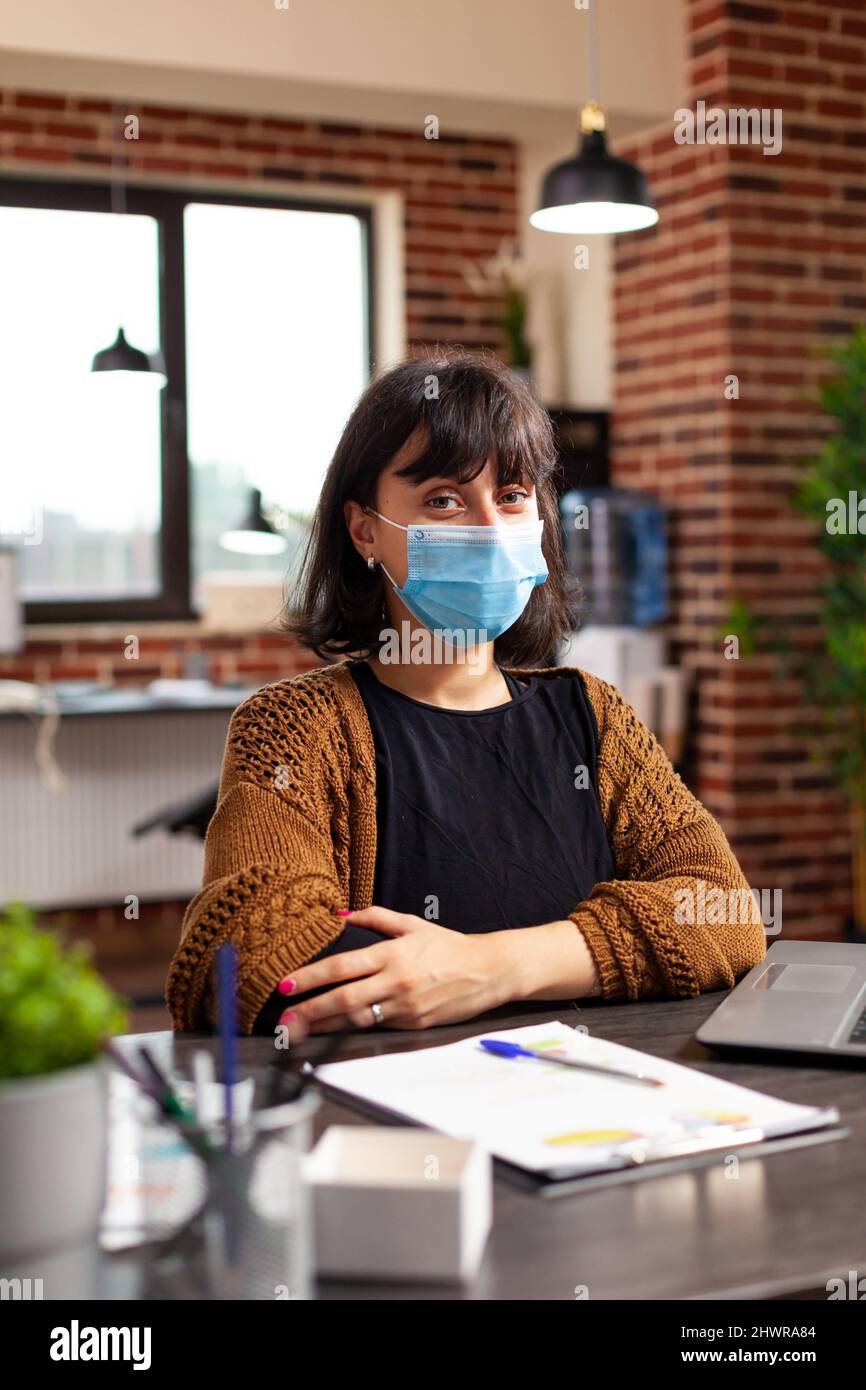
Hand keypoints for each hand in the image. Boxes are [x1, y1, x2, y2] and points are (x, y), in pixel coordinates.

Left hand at [277, 907, 515, 1037]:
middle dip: (310, 1011)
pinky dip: (352, 1031)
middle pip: (343, 999)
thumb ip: (375, 918)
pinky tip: (333, 1033)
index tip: (287, 984)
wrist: (487, 970)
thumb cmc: (449, 945)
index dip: (311, 977)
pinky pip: (377, 1028)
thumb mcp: (412, 924)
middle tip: (283, 1020)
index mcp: (392, 954)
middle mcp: (396, 982)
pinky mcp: (414, 1025)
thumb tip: (341, 914)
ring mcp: (405, 1007)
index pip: (342, 967)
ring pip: (357, 1020)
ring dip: (325, 1027)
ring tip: (298, 1032)